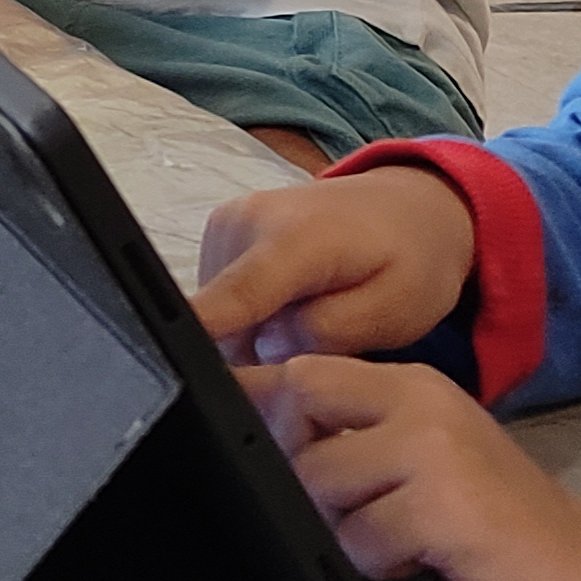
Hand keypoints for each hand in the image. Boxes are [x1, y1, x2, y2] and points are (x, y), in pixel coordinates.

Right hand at [193, 165, 478, 364]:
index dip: (199, 339)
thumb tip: (264, 349)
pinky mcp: (219, 233)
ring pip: (219, 317)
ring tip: (306, 326)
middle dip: (255, 355)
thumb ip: (328, 335)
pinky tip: (289, 312)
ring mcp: (226, 224)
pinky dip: (249, 318)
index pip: (231, 299)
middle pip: (222, 322)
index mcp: (294, 239)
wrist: (409, 204)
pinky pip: (221, 300)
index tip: (169, 376)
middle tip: (311, 358)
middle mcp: (245, 222)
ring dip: (253, 336)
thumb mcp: (393, 310)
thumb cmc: (411, 259)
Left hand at [239, 357, 580, 580]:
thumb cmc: (495, 521)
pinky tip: (427, 560)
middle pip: (296, 403)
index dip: (251, 394)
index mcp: (411, 385)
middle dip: (298, 465)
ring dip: (345, 528)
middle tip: (348, 506)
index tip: (211, 415)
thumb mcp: (426, 458)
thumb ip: (359, 436)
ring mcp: (434, 450)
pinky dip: (382, 563)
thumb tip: (264, 427)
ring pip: (319, 480)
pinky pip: (360, 538)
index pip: (305, 368)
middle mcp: (420, 402)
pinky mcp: (444, 507)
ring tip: (400, 538)